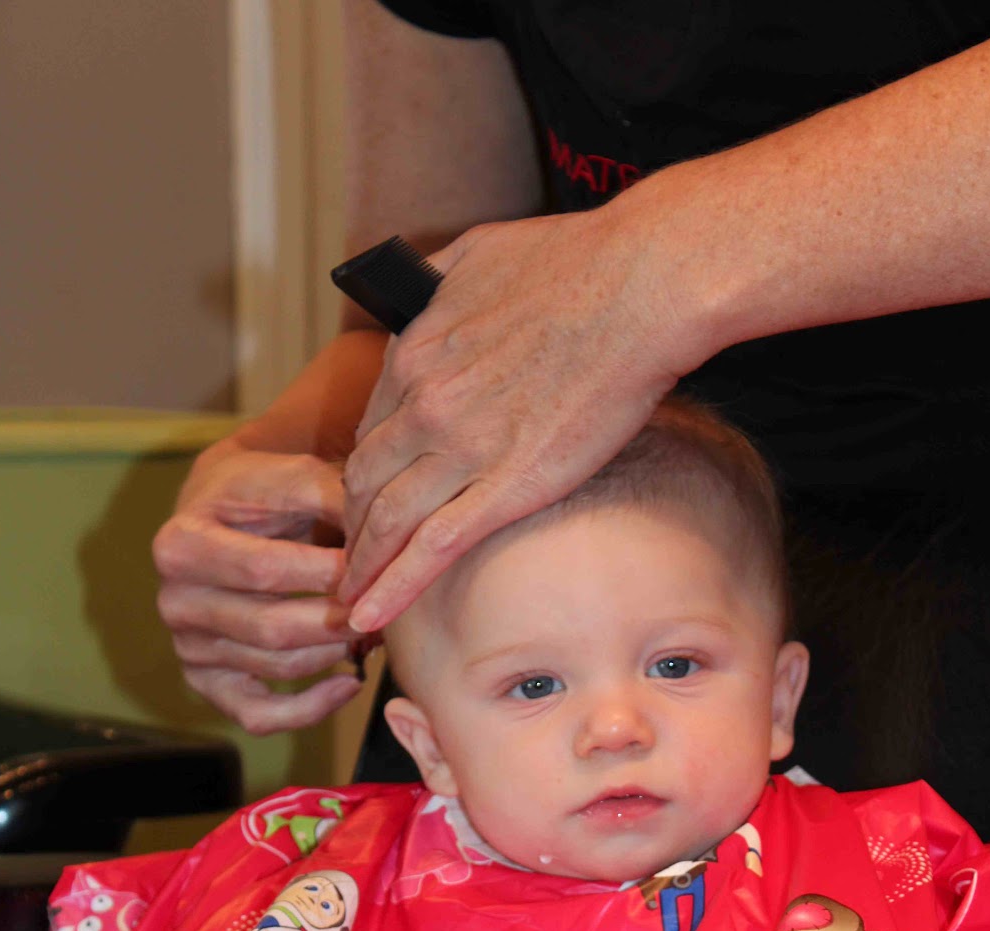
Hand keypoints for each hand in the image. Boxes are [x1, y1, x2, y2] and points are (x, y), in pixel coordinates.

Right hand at [154, 444, 363, 732]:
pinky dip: (311, 709)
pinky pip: (258, 716)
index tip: (381, 569)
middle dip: (338, 620)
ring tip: (374, 631)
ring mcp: (188, 647)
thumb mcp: (291, 477)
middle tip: (386, 609)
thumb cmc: (263, 494)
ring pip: (276, 666)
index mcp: (182, 544)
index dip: (328, 573)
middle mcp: (174, 601)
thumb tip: (382, 535)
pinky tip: (350, 682)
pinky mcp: (207, 682)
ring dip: (335, 653)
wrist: (222, 515)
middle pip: (271, 627)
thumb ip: (334, 498)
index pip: (263, 569)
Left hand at [339, 200, 693, 629]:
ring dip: (362, 567)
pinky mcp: (506, 485)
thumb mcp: (478, 252)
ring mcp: (461, 448)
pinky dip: (393, 589)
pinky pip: (431, 548)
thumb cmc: (579, 261)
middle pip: (365, 480)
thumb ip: (436, 280)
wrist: (640, 286)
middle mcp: (423, 403)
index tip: (366, 499)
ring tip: (348, 602)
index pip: (370, 427)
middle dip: (352, 526)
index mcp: (414, 350)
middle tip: (348, 559)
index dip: (364, 471)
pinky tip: (370, 618)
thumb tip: (418, 290)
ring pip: (387, 521)